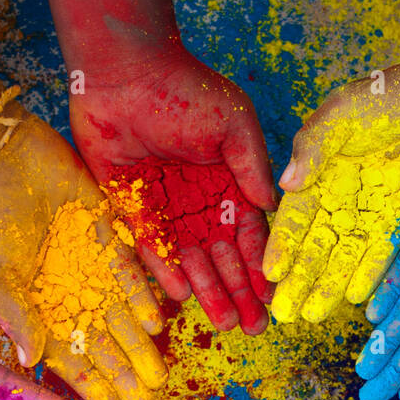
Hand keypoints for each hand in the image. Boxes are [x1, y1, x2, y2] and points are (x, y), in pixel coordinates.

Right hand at [0, 114, 166, 399]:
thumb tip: (30, 362)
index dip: (87, 380)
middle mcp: (66, 291)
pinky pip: (129, 268)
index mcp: (34, 307)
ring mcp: (89, 262)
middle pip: (100, 340)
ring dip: (139, 344)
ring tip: (158, 375)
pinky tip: (155, 321)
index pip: (66, 352)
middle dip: (122, 372)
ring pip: (120, 312)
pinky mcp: (106, 230)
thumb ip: (12, 313)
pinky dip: (142, 294)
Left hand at [75, 48, 275, 334]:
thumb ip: (251, 165)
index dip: (262, 266)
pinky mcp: (130, 210)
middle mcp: (199, 204)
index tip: (274, 297)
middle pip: (222, 258)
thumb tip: (272, 204)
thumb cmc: (185, 89)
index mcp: (229, 185)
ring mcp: (165, 210)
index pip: (250, 235)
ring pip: (190, 261)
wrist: (125, 72)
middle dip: (239, 292)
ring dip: (208, 292)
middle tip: (252, 328)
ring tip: (224, 323)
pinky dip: (164, 271)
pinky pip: (148, 249)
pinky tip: (181, 295)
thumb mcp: (232, 123)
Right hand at [264, 61, 399, 323]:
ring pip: (345, 256)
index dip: (281, 246)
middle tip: (283, 312)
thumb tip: (287, 183)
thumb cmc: (390, 89)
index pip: (294, 218)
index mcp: (319, 173)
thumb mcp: (343, 108)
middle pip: (315, 247)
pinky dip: (371, 273)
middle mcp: (342, 198)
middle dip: (298, 280)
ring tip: (312, 316)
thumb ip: (314, 142)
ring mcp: (373, 210)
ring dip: (328, 286)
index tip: (270, 273)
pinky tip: (357, 298)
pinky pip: (384, 251)